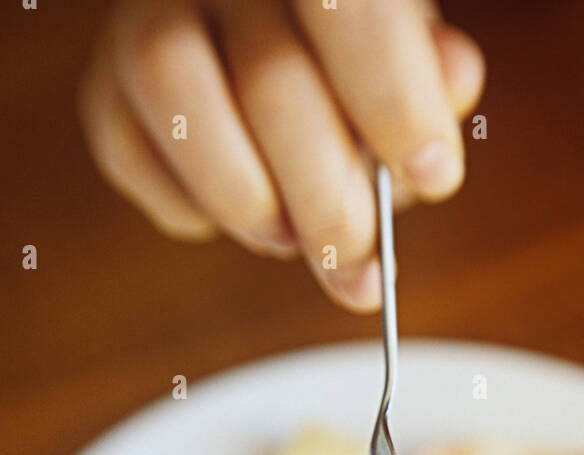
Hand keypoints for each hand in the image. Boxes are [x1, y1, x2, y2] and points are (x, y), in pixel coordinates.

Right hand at [78, 0, 483, 309]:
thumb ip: (429, 87)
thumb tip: (437, 132)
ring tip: (296, 239)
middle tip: (361, 259)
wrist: (261, 37)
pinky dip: (198, 211)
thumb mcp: (409, 61)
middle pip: (271, 85)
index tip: (434, 175)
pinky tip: (247, 210)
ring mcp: (146, 21)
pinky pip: (135, 158)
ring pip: (182, 106)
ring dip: (254, 206)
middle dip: (329, 200)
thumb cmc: (352, 61)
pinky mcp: (104, 89)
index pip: (351, 11)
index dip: (394, 101)